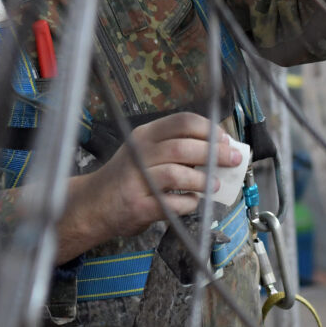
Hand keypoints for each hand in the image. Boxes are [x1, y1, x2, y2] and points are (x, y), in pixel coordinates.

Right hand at [57, 112, 241, 260]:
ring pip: (177, 174)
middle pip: (183, 146)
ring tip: (215, 186)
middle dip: (214, 153)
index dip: (209, 129)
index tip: (225, 139)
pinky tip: (193, 203)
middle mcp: (140, 153)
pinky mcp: (138, 205)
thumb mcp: (145, 152)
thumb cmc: (128, 177)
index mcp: (146, 135)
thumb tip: (219, 148)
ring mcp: (136, 179)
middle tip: (232, 160)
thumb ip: (175, 148)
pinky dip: (188, 203)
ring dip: (203, 180)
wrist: (93, 205)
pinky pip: (170, 203)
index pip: (182, 121)